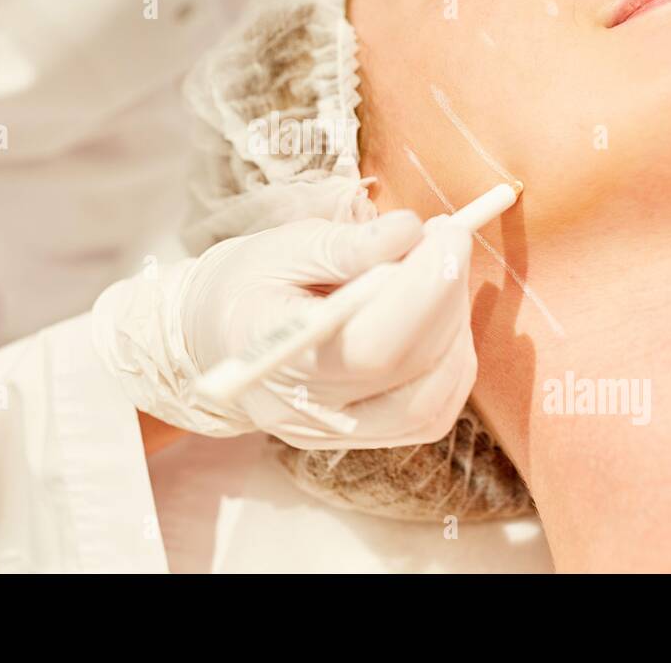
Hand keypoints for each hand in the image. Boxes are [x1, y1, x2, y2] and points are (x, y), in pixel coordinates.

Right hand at [179, 211, 476, 448]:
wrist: (216, 338)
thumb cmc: (249, 284)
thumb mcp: (284, 248)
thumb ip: (347, 244)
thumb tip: (410, 231)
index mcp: (278, 358)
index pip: (368, 345)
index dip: (421, 291)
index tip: (448, 234)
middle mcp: (309, 412)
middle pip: (407, 370)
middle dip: (444, 296)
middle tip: (447, 238)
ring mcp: (338, 435)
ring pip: (430, 398)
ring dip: (454, 328)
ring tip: (437, 273)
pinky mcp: (366, 440)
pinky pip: (432, 412)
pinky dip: (451, 360)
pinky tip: (437, 315)